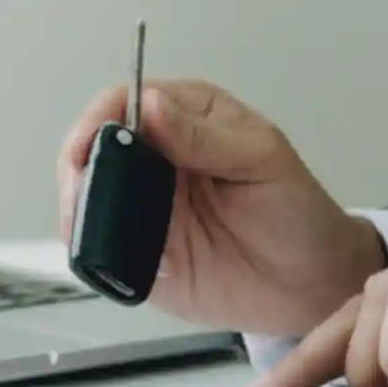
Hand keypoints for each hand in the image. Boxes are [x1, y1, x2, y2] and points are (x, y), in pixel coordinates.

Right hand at [58, 80, 385, 335]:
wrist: (309, 284)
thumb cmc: (296, 211)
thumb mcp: (261, 160)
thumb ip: (204, 137)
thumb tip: (152, 106)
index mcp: (183, 119)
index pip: (122, 102)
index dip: (97, 120)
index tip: (89, 145)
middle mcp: (153, 158)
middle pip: (91, 148)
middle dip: (78, 167)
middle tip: (83, 192)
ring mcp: (140, 206)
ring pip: (85, 198)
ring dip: (79, 210)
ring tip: (90, 227)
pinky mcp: (135, 251)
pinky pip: (97, 247)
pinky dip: (92, 250)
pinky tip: (105, 254)